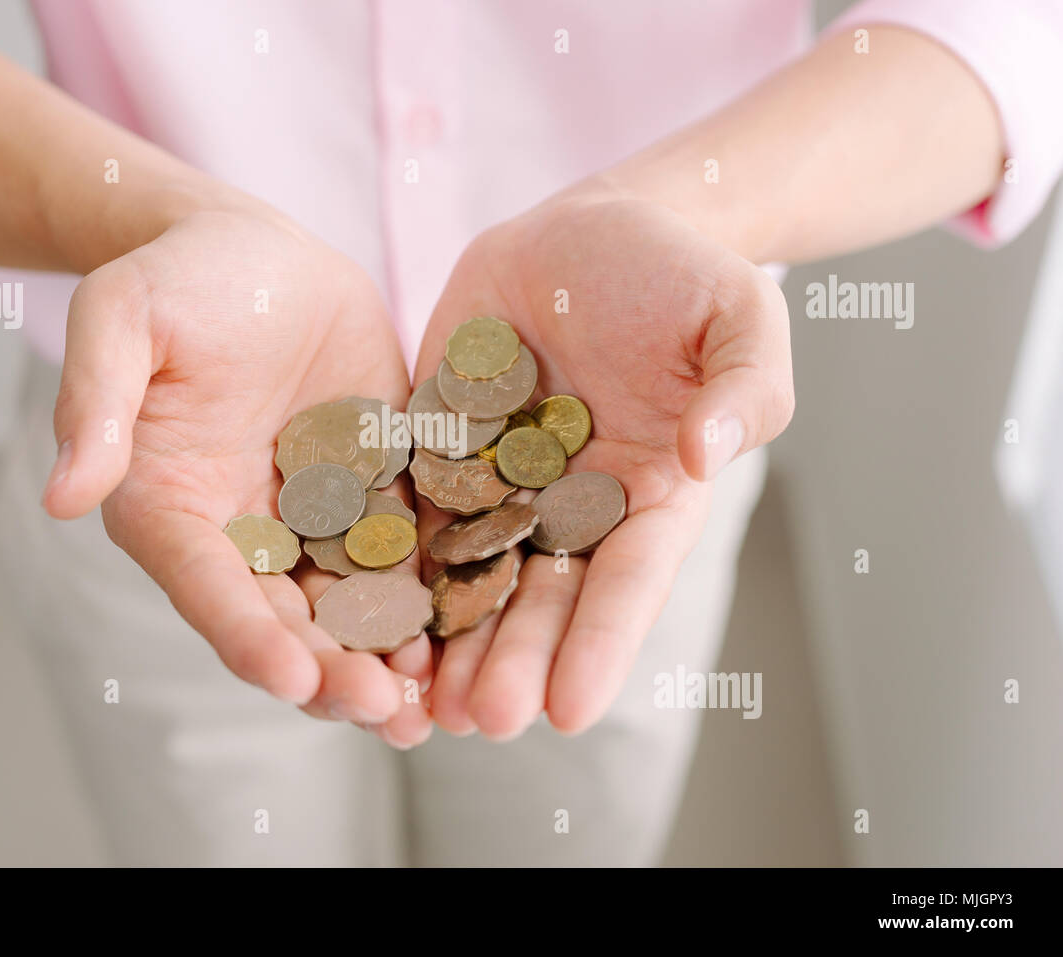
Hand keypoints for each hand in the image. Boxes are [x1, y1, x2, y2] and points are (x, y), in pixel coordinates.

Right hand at [42, 201, 432, 748]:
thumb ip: (96, 401)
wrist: (256, 254)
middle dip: (331, 671)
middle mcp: (242, 532)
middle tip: (382, 710)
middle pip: (284, 620)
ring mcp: (314, 519)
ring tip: (429, 707)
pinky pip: (406, 553)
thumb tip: (63, 496)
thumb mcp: (122, 317)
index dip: (247, 636)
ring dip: (385, 659)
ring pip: (349, 607)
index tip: (291, 679)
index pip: (208, 586)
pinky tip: (466, 632)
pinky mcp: (375, 492)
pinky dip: (431, 597)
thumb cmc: (177, 279)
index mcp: (172, 508)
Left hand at [413, 184, 793, 738]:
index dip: (600, 645)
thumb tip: (709, 457)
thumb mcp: (738, 316)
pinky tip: (365, 616)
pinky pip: (410, 509)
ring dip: (449, 640)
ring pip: (471, 573)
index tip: (570, 710)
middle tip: (483, 720)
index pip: (627, 580)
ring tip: (423, 703)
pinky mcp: (437, 450)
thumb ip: (745, 388)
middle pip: (540, 596)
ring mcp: (500, 482)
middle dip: (513, 660)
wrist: (587, 234)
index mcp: (650, 493)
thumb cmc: (678, 274)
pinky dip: (392, 564)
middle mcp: (572, 506)